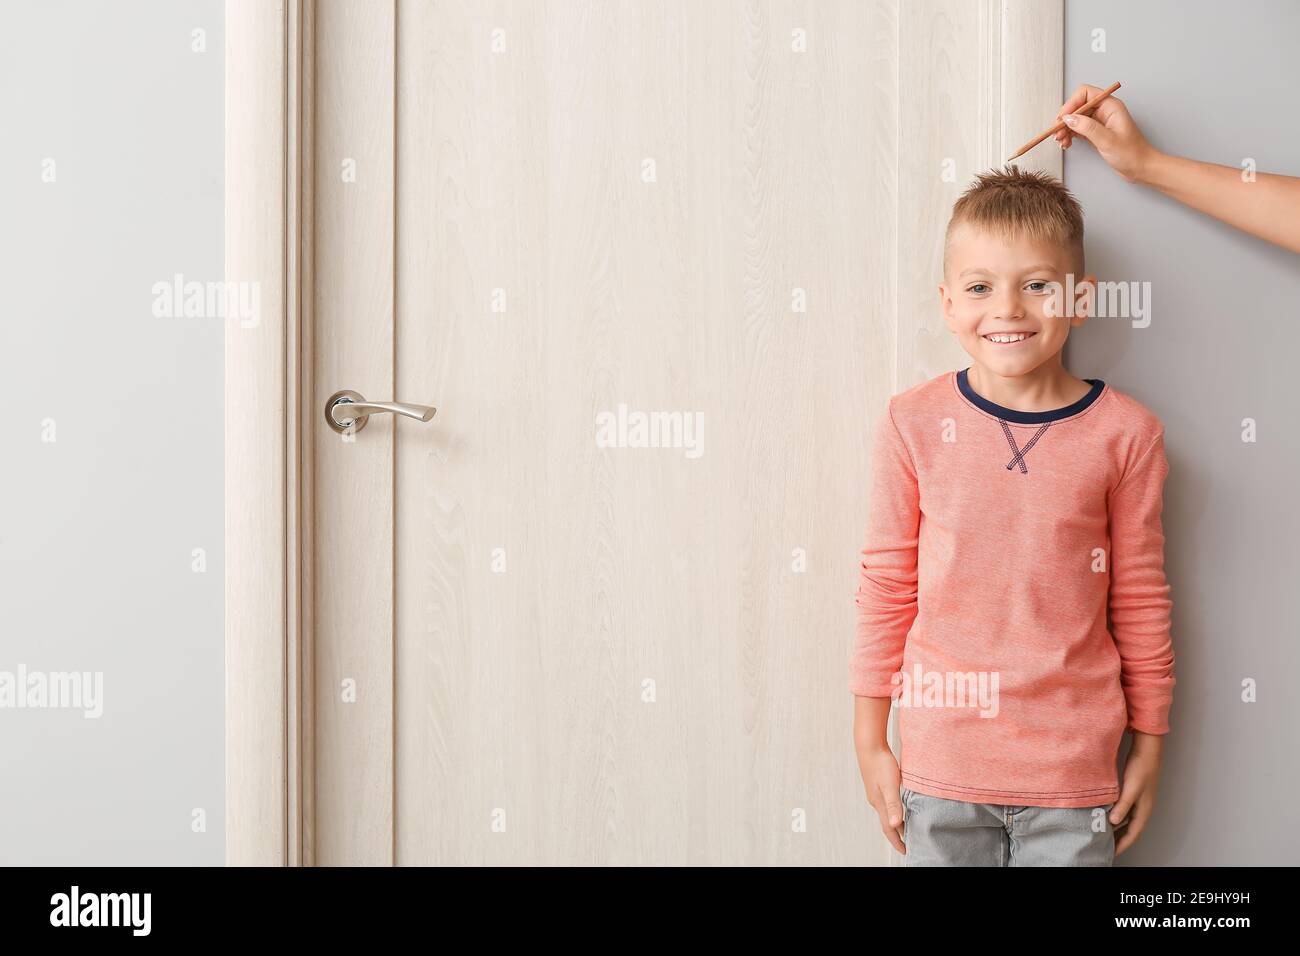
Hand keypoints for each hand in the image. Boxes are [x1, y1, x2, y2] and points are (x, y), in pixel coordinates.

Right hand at [857, 742, 906, 853]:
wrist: (869, 746)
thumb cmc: (880, 763)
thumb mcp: (890, 784)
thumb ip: (893, 804)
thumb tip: (894, 825)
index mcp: (879, 803)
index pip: (888, 828)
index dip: (897, 841)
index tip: (905, 851)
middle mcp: (876, 801)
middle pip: (887, 823)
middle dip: (897, 835)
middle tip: (907, 844)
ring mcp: (875, 793)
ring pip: (887, 813)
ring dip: (895, 823)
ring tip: (906, 829)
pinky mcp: (877, 785)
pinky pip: (886, 804)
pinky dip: (894, 811)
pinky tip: (899, 807)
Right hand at [1053, 83, 1157, 183]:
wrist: (1141, 167)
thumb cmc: (1131, 153)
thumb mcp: (1107, 140)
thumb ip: (1087, 128)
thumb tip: (1069, 118)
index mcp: (1110, 106)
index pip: (1085, 94)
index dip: (1071, 104)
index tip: (1062, 119)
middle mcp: (1104, 111)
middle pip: (1078, 106)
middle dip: (1065, 119)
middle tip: (1057, 133)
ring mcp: (1100, 122)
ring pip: (1076, 118)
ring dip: (1065, 129)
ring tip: (1061, 141)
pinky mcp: (1096, 133)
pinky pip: (1078, 129)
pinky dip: (1070, 135)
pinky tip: (1067, 144)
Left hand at [1109, 733, 1163, 854]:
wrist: (1147, 752)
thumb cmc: (1141, 769)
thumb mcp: (1131, 789)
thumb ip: (1123, 806)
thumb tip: (1113, 822)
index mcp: (1144, 811)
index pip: (1132, 834)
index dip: (1122, 845)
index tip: (1111, 853)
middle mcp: (1142, 809)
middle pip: (1130, 831)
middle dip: (1119, 841)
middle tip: (1105, 848)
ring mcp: (1139, 802)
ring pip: (1127, 822)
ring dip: (1117, 830)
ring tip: (1104, 836)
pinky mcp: (1133, 794)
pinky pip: (1124, 812)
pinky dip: (1116, 817)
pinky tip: (1107, 817)